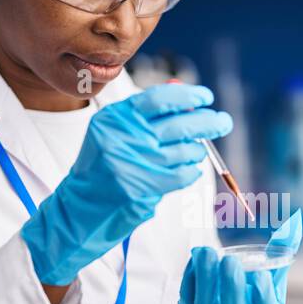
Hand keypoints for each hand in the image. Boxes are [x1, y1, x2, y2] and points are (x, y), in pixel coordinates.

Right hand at [21, 83, 230, 284]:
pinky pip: (182, 175)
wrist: (79, 208)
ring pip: (184, 151)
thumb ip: (146, 116)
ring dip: (196, 151)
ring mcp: (133, 163)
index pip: (159, 98)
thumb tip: (187, 98)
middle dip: (208, 121)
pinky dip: (190, 172)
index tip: (206, 97)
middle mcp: (123, 136)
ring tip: (195, 152)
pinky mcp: (141, 188)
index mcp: (115, 118)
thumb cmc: (102, 169)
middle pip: (179, 123)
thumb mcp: (115, 134)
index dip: (188, 96)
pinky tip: (188, 171)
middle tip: (223, 121)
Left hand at [179, 210, 302, 303]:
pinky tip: (197, 256)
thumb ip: (282, 253)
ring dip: (206, 278)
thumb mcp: (272, 280)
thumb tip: (295, 220)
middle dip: (231, 286)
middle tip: (230, 261)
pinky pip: (188, 295)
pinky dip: (191, 275)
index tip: (260, 274)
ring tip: (207, 252)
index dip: (263, 295)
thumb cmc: (253, 298)